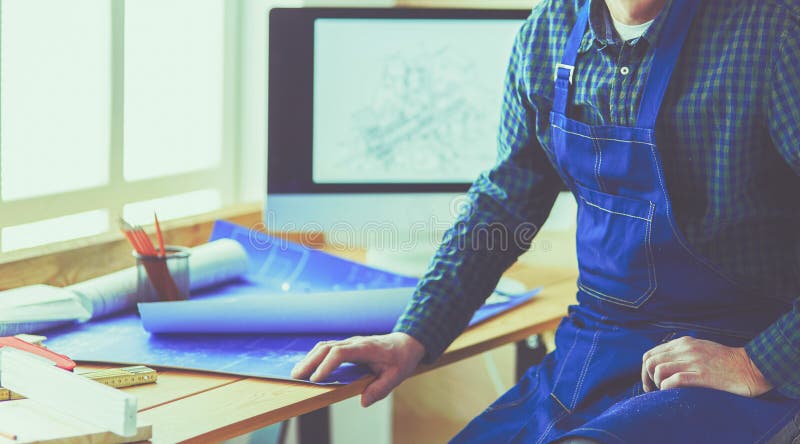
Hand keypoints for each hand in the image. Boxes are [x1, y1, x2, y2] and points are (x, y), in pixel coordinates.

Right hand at [291, 332, 425, 406]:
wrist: (405, 343)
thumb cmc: (401, 359)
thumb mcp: (397, 376)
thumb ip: (380, 389)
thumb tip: (363, 402)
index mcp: (365, 348)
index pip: (340, 353)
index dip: (326, 365)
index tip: (316, 380)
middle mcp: (354, 343)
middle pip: (326, 347)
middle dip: (310, 361)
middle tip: (296, 377)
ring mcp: (349, 343)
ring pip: (324, 346)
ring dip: (309, 359)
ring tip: (296, 374)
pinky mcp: (347, 347)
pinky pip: (327, 349)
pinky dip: (315, 357)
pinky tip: (307, 368)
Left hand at [641, 336, 771, 396]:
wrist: (750, 366)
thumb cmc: (725, 361)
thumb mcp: (700, 348)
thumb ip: (682, 352)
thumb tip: (663, 363)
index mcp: (683, 342)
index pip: (651, 353)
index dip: (645, 370)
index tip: (649, 383)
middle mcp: (685, 349)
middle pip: (650, 361)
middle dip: (646, 378)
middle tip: (653, 390)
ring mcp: (693, 361)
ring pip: (659, 370)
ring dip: (657, 384)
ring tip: (664, 392)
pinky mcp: (701, 375)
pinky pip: (674, 380)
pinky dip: (667, 388)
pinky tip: (672, 392)